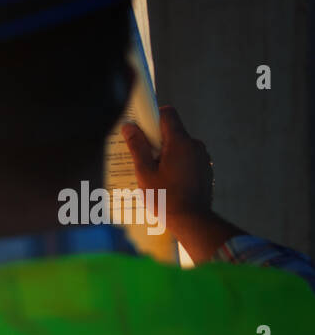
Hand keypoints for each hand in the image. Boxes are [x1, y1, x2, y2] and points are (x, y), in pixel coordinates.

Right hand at [122, 105, 240, 262]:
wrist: (192, 220)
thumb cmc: (166, 198)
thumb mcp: (144, 173)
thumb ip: (137, 147)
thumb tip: (129, 127)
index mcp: (180, 142)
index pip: (167, 114)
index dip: (152, 118)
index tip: (141, 130)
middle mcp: (195, 145)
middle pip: (172, 132)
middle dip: (156, 141)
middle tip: (143, 160)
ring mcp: (202, 157)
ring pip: (179, 147)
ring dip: (166, 155)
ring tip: (154, 177)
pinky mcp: (205, 169)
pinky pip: (187, 159)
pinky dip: (176, 165)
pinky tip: (166, 183)